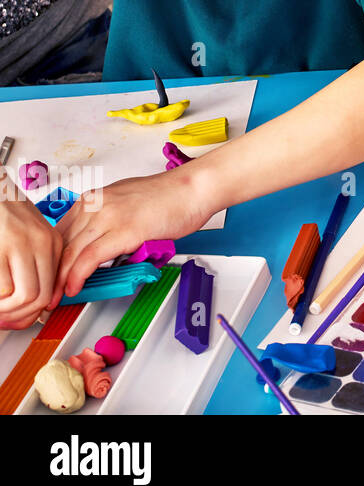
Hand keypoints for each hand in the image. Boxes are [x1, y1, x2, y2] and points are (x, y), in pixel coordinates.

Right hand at [0, 190, 61, 328]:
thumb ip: (36, 263)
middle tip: (7, 319)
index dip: (41, 308)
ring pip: (26, 295)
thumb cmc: (4, 216)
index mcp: (51, 241)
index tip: (29, 317)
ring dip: (9, 311)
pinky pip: (4, 288)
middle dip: (24, 315)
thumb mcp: (29, 236)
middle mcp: (40, 242)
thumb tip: (38, 302)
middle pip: (43, 294)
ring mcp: (19, 245)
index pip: (57, 284)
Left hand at [55, 171, 211, 299]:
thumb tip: (97, 246)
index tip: (50, 275)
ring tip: (56, 297)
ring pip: (71, 253)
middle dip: (51, 272)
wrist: (194, 188)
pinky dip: (78, 276)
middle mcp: (96, 205)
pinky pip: (90, 258)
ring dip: (60, 280)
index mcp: (93, 199)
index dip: (51, 259)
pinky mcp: (125, 230)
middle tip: (48, 292)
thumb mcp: (125, 202)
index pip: (59, 233)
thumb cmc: (169, 196)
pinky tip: (74, 287)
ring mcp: (109, 216)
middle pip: (61, 244)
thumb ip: (106, 221)